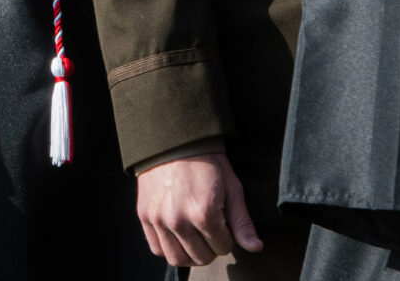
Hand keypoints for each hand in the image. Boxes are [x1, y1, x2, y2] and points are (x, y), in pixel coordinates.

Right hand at [136, 152, 262, 266]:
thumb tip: (255, 247)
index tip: (224, 223)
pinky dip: (169, 247)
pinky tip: (177, 236)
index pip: (223, 247)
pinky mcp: (144, 215)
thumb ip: (242, 221)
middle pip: (201, 257)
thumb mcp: (231, 187)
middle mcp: (178, 220)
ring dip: (191, 254)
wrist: (173, 140)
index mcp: (203, 213)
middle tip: (211, 232)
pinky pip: (157, 248)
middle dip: (211, 248)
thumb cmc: (207, 162)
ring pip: (178, 258)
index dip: (228, 237)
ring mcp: (158, 218)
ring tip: (195, 238)